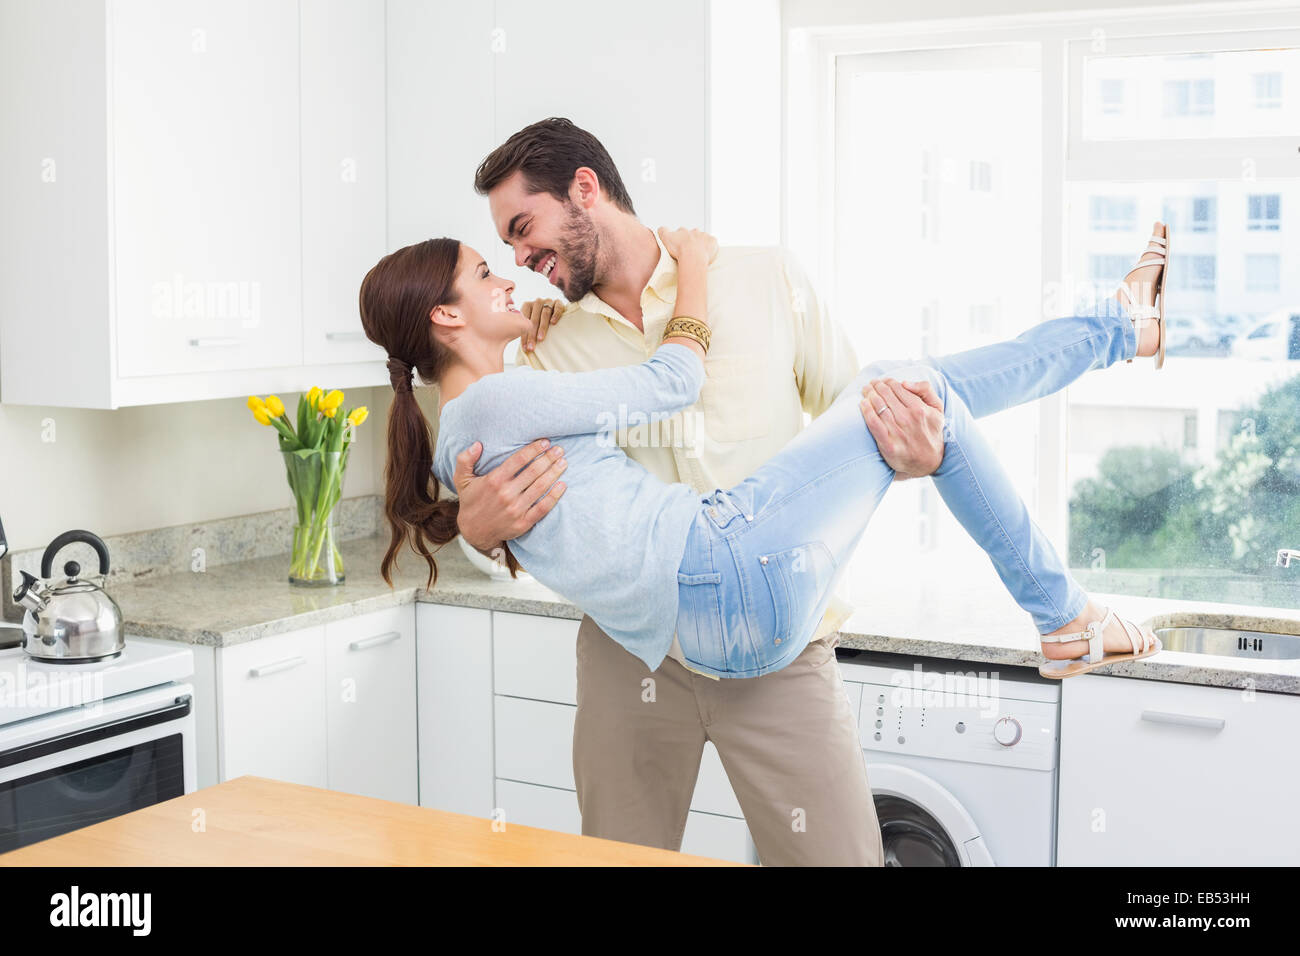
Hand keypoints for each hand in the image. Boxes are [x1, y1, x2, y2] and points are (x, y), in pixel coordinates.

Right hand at [452, 438, 567, 549]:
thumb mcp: (462, 480)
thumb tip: (477, 444)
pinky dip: (554, 496)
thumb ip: (465, 460)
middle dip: (548, 458)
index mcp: (494, 480)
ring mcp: (516, 509)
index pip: (518, 460)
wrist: (474, 531)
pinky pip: (543, 507)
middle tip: (559, 450)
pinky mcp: (523, 523)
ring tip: (563, 463)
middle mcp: (506, 494)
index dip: (534, 449)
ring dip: (554, 473)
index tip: (545, 442)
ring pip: (540, 487)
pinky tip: (562, 485)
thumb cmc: (471, 501)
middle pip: (533, 472)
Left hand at [520, 297, 566, 351]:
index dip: (524, 335)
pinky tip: (553, 323)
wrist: (555, 310)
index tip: (525, 348)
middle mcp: (537, 302)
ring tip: (540, 339)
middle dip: (532, 335)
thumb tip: (519, 344)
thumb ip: (524, 328)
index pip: (524, 321)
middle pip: (534, 319)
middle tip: (531, 347)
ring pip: (544, 314)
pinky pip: (557, 308)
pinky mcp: (558, 302)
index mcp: (527, 305)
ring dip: (542, 327)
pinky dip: (555, 315)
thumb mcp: (531, 323)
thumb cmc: (540, 321)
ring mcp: (548, 301)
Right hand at [657, 226, 716, 265]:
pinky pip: (713, 244)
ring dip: (701, 244)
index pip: (681, 232)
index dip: (680, 239)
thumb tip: (661, 228)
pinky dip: (711, 248)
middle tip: (689, 251)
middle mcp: (695, 231)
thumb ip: (662, 230)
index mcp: (684, 231)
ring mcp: (704, 236)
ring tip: (698, 254)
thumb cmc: (680, 249)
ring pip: (704, 239)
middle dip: (692, 241)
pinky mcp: (713, 242)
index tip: (680, 246)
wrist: (692, 256)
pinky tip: (707, 254)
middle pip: (693, 235)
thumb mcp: (665, 237)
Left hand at [859, 378, 944, 479]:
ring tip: (865, 390)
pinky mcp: (888, 445)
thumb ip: (926, 390)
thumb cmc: (932, 432)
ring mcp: (898, 432)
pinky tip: (862, 404)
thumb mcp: (938, 409)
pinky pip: (873, 424)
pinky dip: (866, 412)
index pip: (897, 388)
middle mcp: (908, 419)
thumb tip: (905, 382)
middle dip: (876, 386)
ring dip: (869, 395)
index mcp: (919, 409)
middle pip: (886, 395)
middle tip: (871, 384)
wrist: (930, 461)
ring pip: (878, 407)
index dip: (887, 382)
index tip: (882, 381)